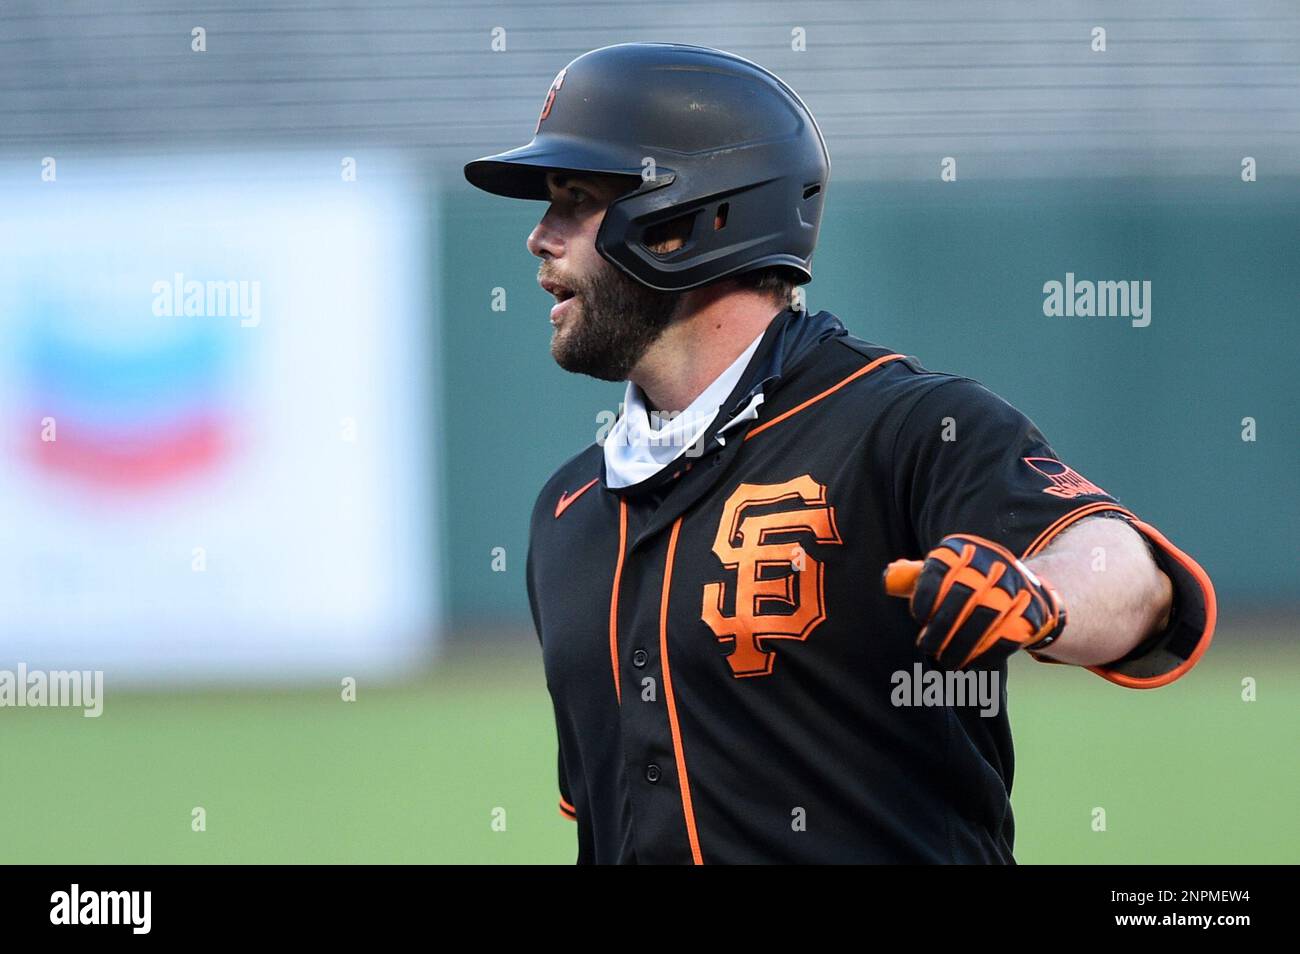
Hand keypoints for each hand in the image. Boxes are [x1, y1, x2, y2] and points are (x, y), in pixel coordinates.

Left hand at [882, 533, 1066, 668]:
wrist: (1020, 591)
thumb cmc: (968, 584)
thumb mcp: (944, 573)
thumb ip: (916, 577)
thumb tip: (889, 578)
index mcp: (964, 549)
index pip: (940, 567)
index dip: (926, 594)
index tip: (920, 617)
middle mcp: (993, 562)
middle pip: (963, 595)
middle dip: (941, 627)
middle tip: (928, 647)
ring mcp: (1015, 586)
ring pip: (985, 618)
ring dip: (961, 645)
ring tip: (946, 660)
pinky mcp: (1032, 611)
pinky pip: (1007, 636)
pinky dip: (986, 654)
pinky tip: (971, 663)